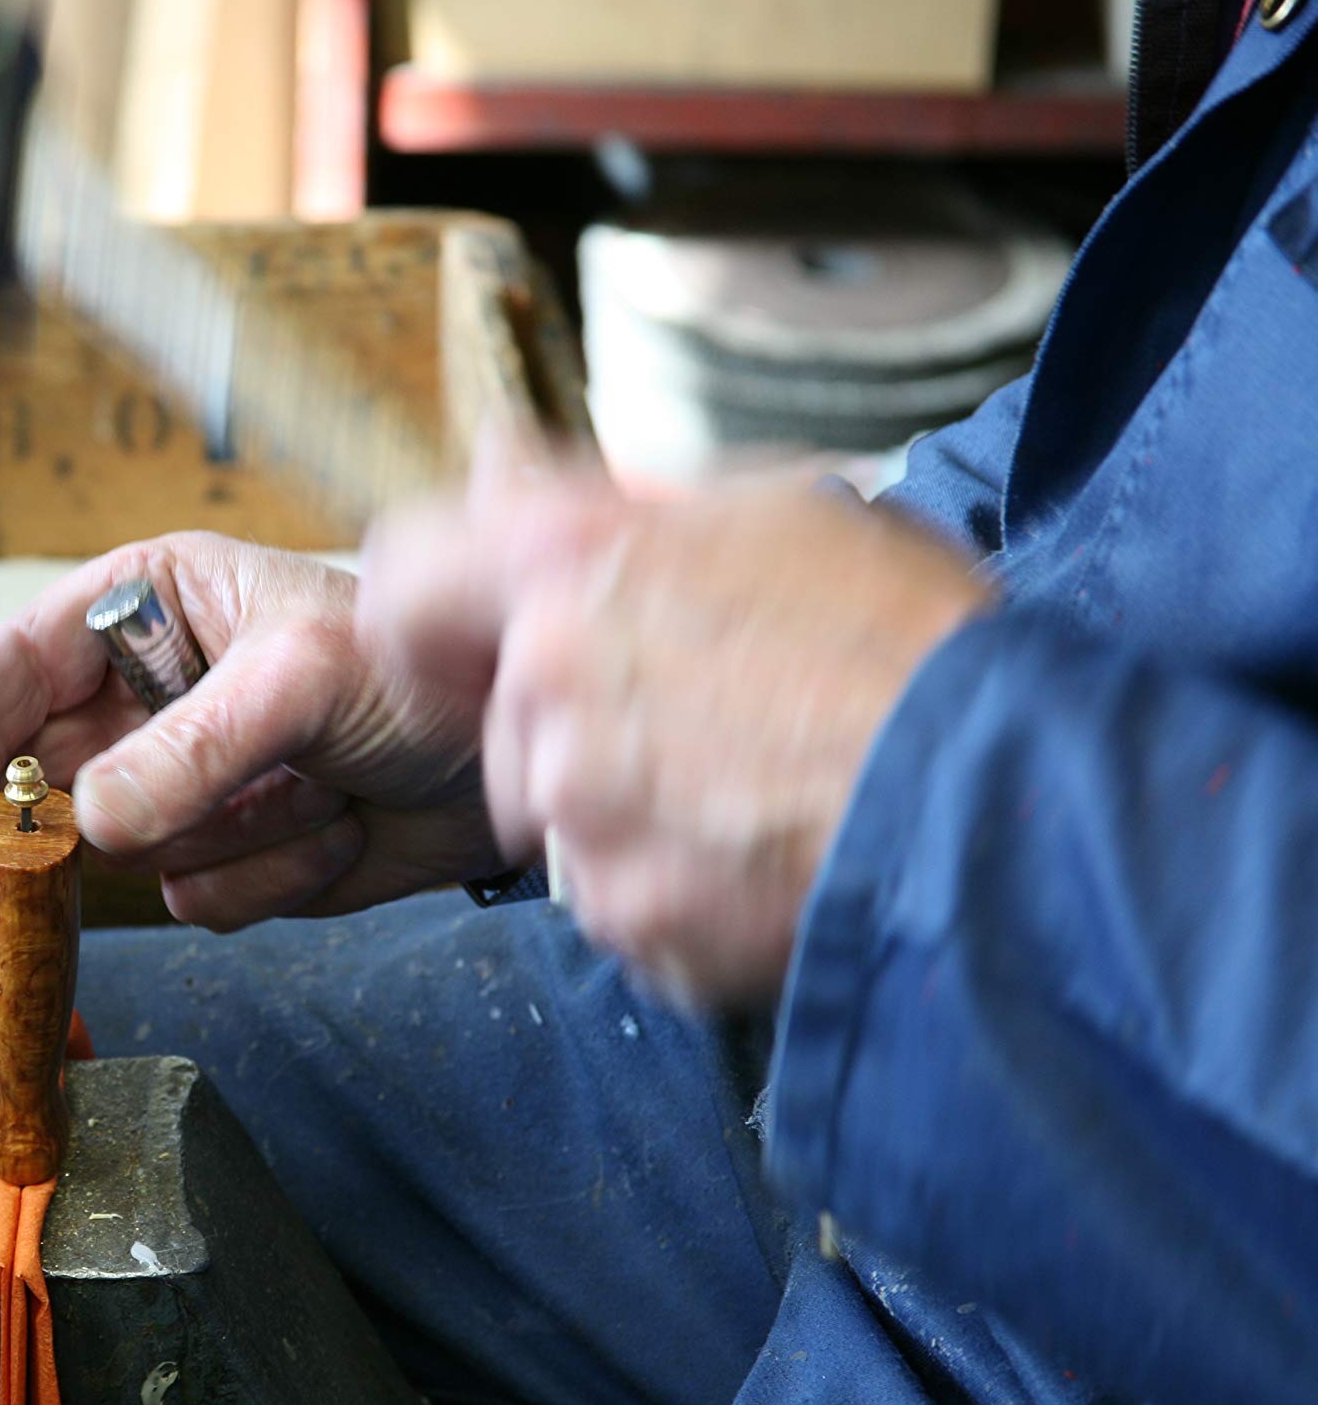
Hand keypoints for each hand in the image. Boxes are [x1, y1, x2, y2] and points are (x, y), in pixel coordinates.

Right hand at [0, 532, 508, 927]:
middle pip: (37, 777)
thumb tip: (91, 825)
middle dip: (25, 831)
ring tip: (314, 793)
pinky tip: (336, 832)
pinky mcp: (229, 854)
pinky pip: (198, 900)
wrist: (515, 757)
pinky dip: (270, 882)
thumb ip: (192, 750)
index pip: (11, 671)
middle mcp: (150, 694)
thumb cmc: (420, 673)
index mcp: (147, 606)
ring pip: (126, 854)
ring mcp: (185, 781)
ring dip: (223, 840)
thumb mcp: (301, 684)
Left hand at [363, 464, 991, 1004]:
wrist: (999, 788)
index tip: (461, 652)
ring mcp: (581, 811)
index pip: (404, 587)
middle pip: (508, 722)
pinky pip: (626, 903)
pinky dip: (683, 892)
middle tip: (705, 724)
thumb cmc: (908, 638)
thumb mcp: (772, 509)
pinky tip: (769, 853)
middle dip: (580, 729)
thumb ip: (622, 509)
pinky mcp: (627, 913)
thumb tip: (523, 490)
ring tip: (756, 788)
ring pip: (569, 816)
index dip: (430, 625)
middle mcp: (551, 682)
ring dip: (636, 813)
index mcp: (569, 563)